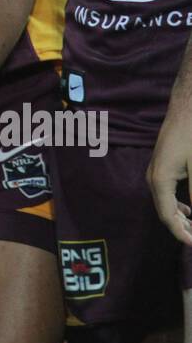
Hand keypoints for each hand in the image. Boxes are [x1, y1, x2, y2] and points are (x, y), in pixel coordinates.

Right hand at [147, 123, 191, 244]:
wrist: (186, 107)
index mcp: (160, 180)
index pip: (168, 217)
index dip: (183, 234)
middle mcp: (153, 178)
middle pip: (165, 213)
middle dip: (182, 229)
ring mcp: (155, 172)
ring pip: (165, 204)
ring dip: (181, 218)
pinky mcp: (161, 167)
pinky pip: (166, 194)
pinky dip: (179, 206)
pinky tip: (189, 210)